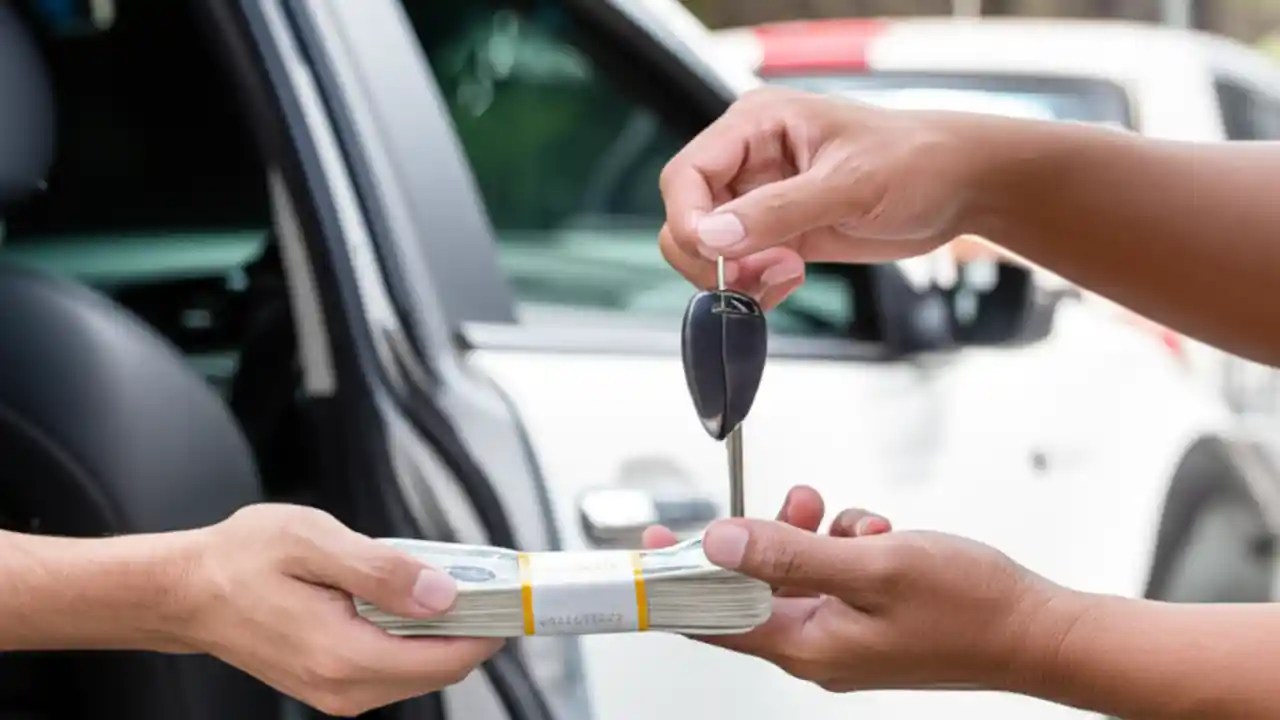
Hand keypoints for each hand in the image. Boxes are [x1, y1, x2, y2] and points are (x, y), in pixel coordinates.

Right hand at [174, 504, 501, 715]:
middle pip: (441, 669)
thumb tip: (443, 593)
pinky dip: (410, 635)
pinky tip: (399, 599)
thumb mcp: (316, 542)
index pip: (447, 659)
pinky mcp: (333, 683)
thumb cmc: (240, 561)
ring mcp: (337, 691)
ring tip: (432, 580)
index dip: (488, 627)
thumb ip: (384, 571)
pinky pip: (393, 666)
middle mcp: (344, 687)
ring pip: (420, 670)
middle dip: (468, 625)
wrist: (185, 591)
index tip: (509, 594)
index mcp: (344, 655)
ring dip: (439, 629)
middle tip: (476, 577)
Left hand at [645, 490, 1087, 693]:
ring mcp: (844, 637)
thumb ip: (790, 554)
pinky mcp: (867, 622)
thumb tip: (720, 543)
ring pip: (797, 573)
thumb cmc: (969, 606)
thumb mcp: (871, 566)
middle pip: (755, 588)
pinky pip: (832, 575)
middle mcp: (818, 649)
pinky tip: (879, 536)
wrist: (1037, 632)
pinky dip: (846, 545)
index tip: (651, 546)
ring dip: (814, 534)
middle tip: (798, 503)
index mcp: (808, 647)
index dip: (677, 580)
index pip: (713, 618)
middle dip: (769, 537)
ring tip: (853, 519)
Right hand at [659, 87, 992, 307]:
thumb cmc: (918, 162)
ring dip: (735, 276)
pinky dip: (752, 287)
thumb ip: (777, 211)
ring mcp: (761, 199)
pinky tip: (791, 280)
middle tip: (761, 273)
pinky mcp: (778, 233)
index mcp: (756, 124)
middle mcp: (749, 160)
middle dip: (713, 256)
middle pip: (688, 217)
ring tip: (786, 275)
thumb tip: (714, 236)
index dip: (690, 220)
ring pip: (708, 249)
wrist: (961, 189)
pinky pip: (738, 268)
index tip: (718, 255)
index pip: (686, 175)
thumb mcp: (849, 184)